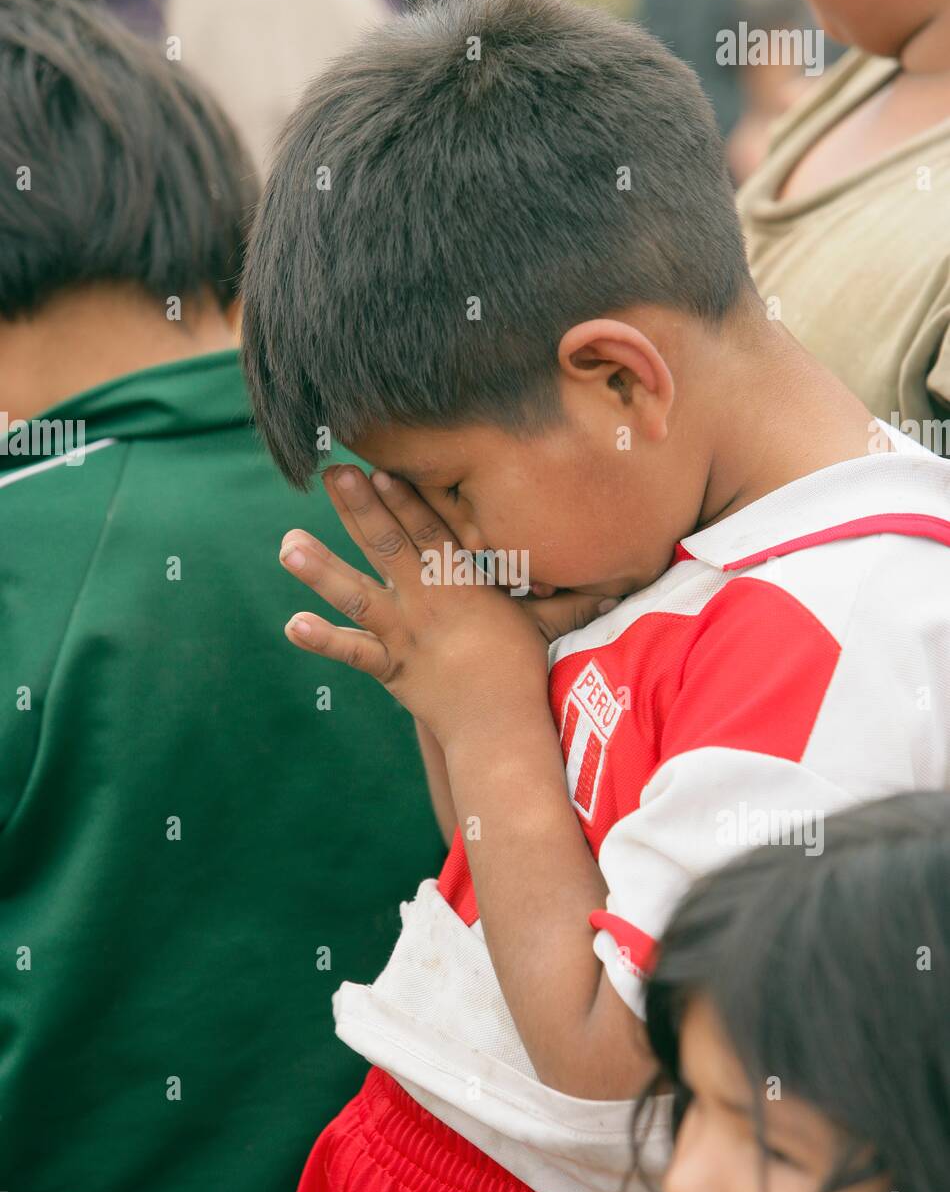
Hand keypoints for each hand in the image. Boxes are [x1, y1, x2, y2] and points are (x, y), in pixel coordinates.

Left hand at [278, 465, 550, 749]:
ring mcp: (406, 635)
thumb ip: (574, 597)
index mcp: (463, 584)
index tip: (381, 466)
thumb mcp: (548, 623)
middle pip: (389, 546)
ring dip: (323, 569)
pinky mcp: (392, 669)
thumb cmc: (527, 670)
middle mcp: (429, 602)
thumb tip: (621, 583)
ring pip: (359, 595)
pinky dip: (323, 640)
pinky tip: (291, 624)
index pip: (432, 531)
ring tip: (287, 544)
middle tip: (331, 472)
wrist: (506, 725)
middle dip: (359, 508)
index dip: (406, 497)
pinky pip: (354, 653)